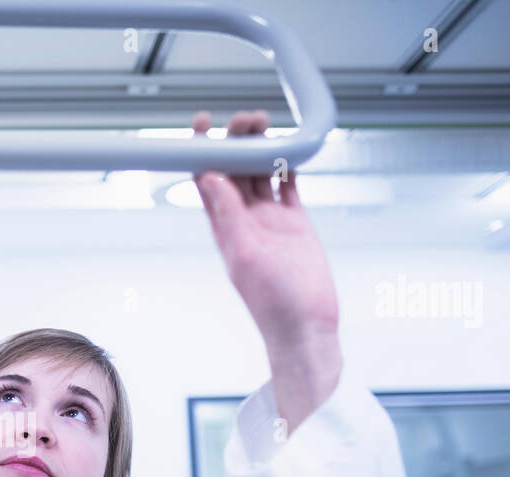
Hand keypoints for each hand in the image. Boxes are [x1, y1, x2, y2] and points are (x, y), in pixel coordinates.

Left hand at [191, 110, 338, 351]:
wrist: (306, 325)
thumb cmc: (273, 301)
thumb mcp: (245, 254)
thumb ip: (229, 215)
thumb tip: (210, 177)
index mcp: (223, 226)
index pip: (207, 178)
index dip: (202, 149)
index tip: (202, 123)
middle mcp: (243, 219)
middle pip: (234, 168)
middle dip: (236, 140)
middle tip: (246, 119)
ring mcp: (270, 219)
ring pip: (261, 171)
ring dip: (260, 146)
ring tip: (264, 123)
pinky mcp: (295, 221)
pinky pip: (288, 185)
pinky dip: (287, 165)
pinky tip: (288, 146)